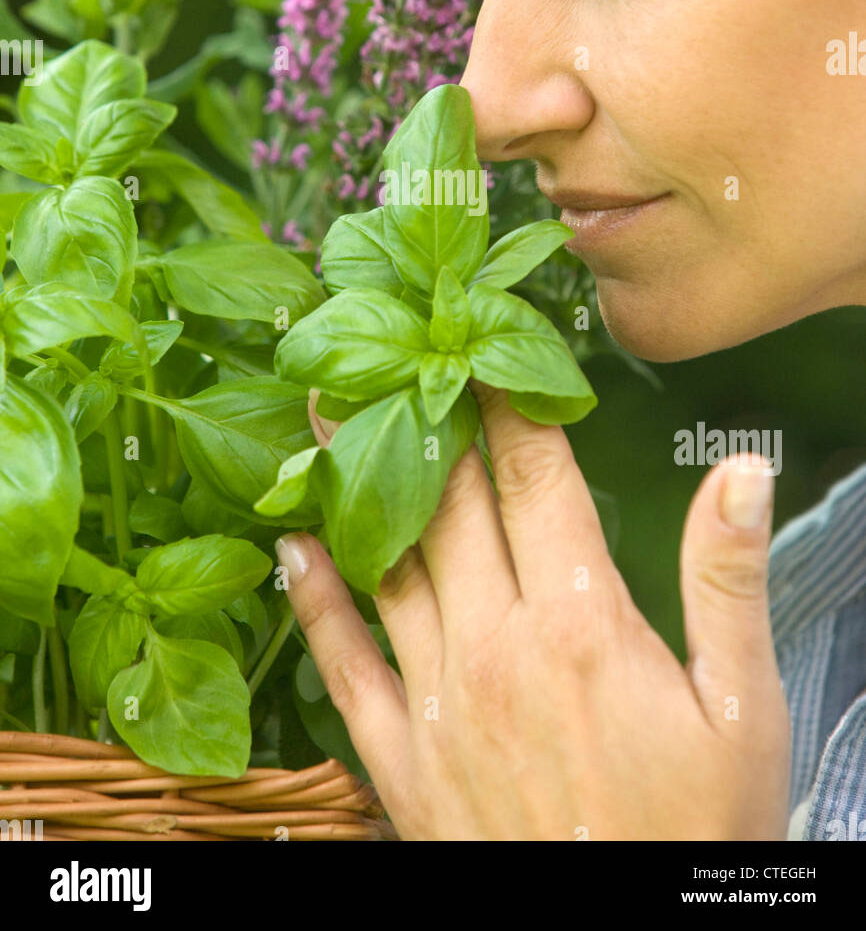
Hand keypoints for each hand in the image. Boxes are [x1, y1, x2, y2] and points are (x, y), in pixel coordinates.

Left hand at [275, 382, 790, 839]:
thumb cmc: (696, 836)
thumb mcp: (741, 709)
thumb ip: (727, 581)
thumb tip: (739, 470)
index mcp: (582, 623)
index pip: (537, 479)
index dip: (510, 402)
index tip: (484, 344)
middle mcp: (498, 646)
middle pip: (452, 503)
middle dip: (421, 415)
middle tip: (381, 345)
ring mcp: (440, 702)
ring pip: (389, 562)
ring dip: (355, 480)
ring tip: (325, 409)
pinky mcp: (403, 762)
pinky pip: (345, 667)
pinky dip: (316, 603)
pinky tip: (292, 549)